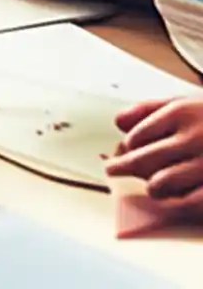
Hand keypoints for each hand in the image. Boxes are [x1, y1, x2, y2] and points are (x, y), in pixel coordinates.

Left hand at [106, 98, 202, 212]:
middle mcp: (194, 137)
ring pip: (158, 185)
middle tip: (114, 169)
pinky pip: (187, 204)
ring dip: (152, 187)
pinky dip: (176, 204)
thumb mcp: (189, 103)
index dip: (128, 145)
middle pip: (141, 161)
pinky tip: (175, 200)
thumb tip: (117, 122)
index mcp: (183, 112)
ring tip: (153, 186)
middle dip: (122, 167)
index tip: (127, 148)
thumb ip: (151, 109)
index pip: (135, 136)